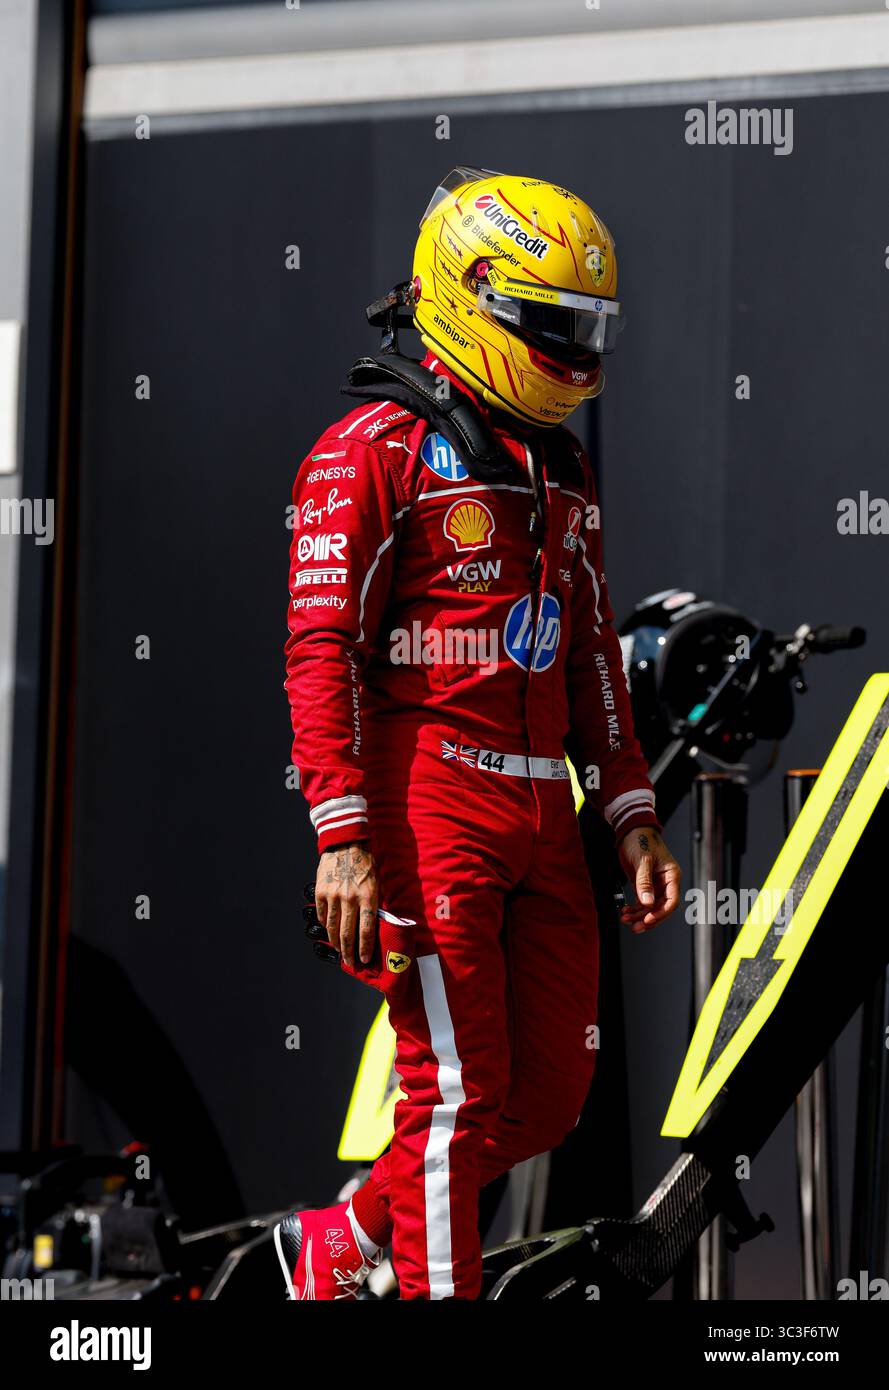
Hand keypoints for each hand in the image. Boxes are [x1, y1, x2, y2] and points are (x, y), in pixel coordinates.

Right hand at [315, 842, 377, 967]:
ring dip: (336, 941)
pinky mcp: (321, 891)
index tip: (364, 959)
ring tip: (339, 949)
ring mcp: (333, 896)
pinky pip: (323, 915)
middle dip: (349, 951)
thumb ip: (375, 904)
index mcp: (367, 897)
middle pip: (347, 933)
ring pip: (333, 927)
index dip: (365, 948)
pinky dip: (326, 925)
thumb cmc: (365, 863)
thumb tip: (375, 924)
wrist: (345, 843)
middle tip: (350, 962)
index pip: (366, 930)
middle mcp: (350, 898)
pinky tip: (330, 930)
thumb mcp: (377, 883)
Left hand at [617, 826, 680, 933]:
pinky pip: (642, 902)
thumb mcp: (642, 861)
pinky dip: (634, 909)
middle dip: (648, 919)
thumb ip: (644, 882)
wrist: (630, 830)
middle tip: (635, 927)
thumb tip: (647, 903)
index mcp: (671, 875)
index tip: (648, 920)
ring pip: (650, 907)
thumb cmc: (640, 840)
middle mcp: (665, 883)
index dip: (661, 913)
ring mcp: (655, 885)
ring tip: (625, 919)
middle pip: (660, 908)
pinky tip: (625, 912)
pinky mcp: (644, 885)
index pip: (671, 901)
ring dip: (639, 915)